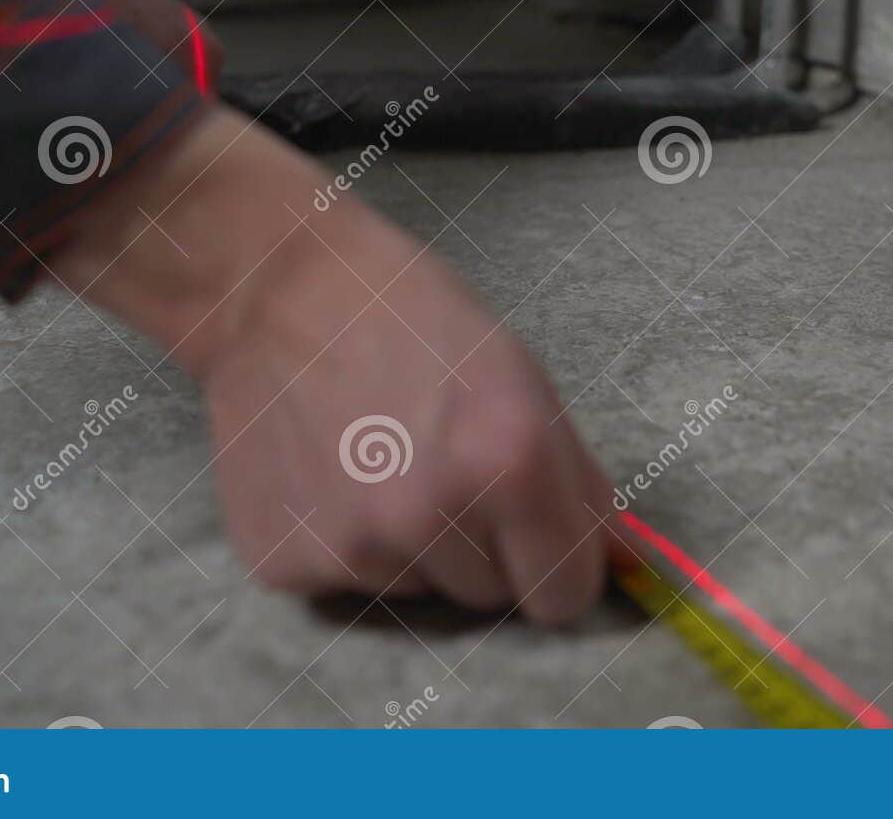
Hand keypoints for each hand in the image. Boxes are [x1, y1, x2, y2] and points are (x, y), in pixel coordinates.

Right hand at [54, 107, 630, 623]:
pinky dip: (346, 546)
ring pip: (421, 592)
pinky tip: (327, 477)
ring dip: (414, 548)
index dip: (555, 565)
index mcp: (510, 464)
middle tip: (440, 467)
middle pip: (491, 599)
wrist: (272, 293)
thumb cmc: (410, 318)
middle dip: (483, 550)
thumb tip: (619, 565)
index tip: (535, 536)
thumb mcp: (522, 378)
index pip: (565, 599)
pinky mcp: (288, 565)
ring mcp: (353, 550)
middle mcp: (431, 517)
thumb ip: (577, 483)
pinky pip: (351, 586)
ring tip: (376, 461)